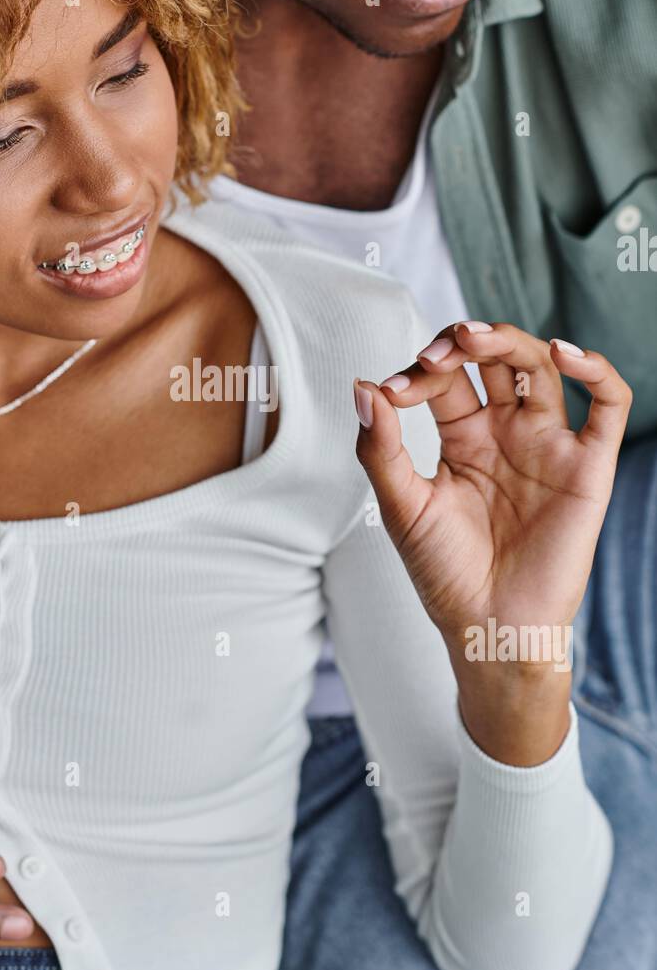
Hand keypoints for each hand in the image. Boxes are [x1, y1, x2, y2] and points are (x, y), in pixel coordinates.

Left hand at [353, 323, 631, 763]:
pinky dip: (595, 370)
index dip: (421, 373)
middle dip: (464, 344)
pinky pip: (608, 406)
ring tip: (475, 340)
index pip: (447, 380)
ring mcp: (549, 445)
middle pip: (495, 361)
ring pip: (542, 368)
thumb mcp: (402, 507)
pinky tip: (563, 353)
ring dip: (511, 342)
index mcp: (464, 438)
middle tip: (436, 355)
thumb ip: (381, 449)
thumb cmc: (445, 574)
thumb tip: (361, 386)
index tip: (393, 391)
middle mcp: (508, 433)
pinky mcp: (588, 467)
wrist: (489, 629)